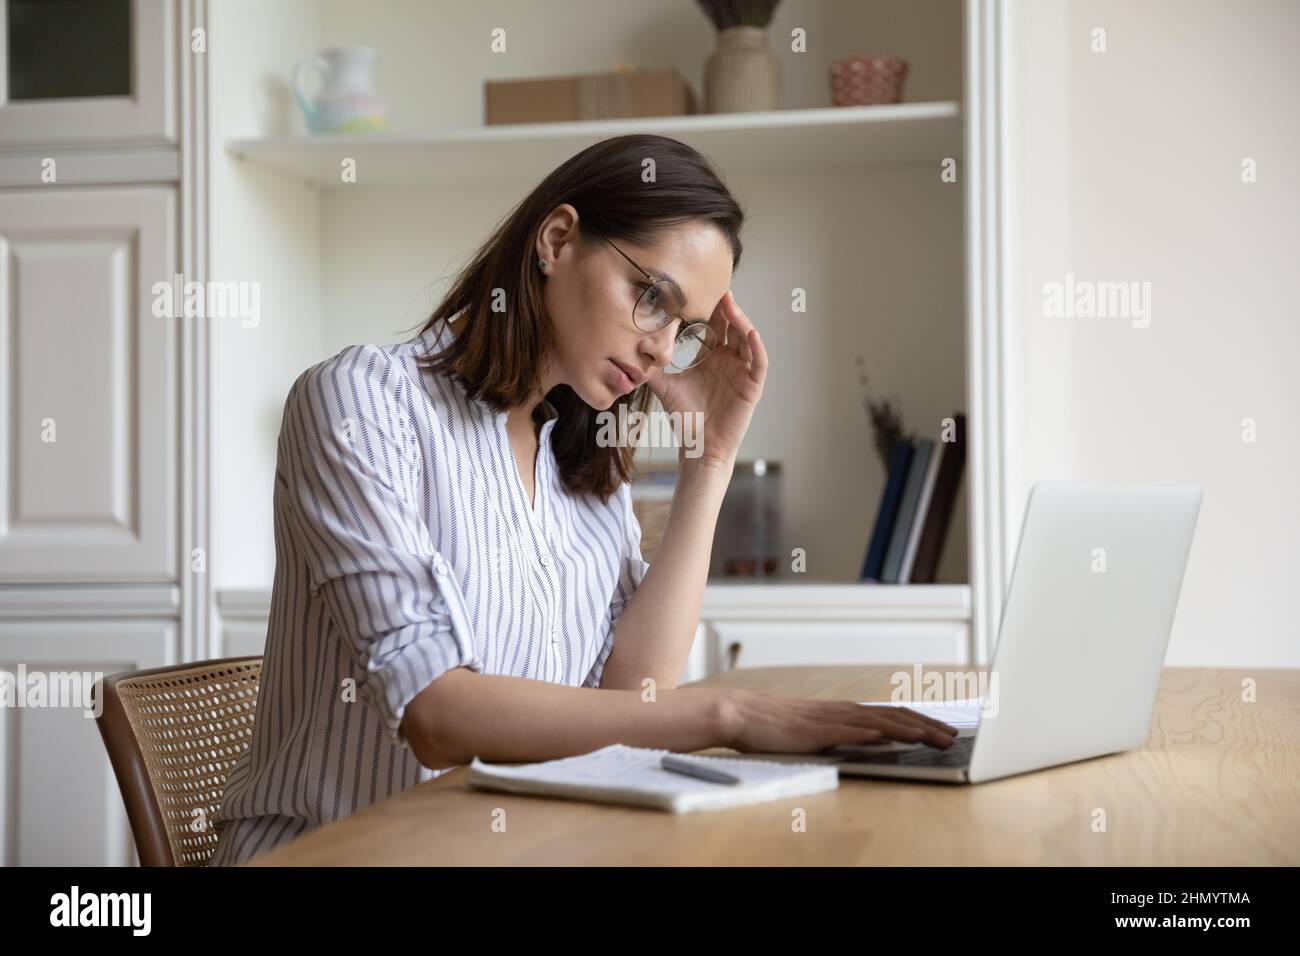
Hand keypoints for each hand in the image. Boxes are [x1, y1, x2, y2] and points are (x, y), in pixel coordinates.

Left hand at [644, 290, 766, 467]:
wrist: (698, 447)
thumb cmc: (686, 419)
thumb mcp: (665, 387)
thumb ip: (651, 367)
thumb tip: (630, 349)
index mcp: (711, 357)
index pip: (714, 326)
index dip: (710, 309)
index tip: (700, 290)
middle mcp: (729, 360)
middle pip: (732, 327)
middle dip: (727, 308)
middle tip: (719, 289)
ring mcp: (742, 372)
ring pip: (747, 339)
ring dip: (742, 322)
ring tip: (732, 307)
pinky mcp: (752, 386)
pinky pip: (758, 362)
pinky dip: (756, 346)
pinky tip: (749, 333)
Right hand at [720, 690, 958, 753]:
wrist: (745, 714)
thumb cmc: (779, 725)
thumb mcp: (820, 728)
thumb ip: (847, 731)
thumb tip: (879, 738)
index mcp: (847, 711)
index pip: (894, 715)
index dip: (924, 722)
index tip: (948, 732)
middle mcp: (844, 711)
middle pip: (893, 717)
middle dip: (927, 727)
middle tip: (953, 738)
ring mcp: (830, 719)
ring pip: (875, 722)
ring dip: (906, 730)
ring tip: (930, 738)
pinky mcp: (813, 732)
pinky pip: (843, 732)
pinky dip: (866, 734)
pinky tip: (883, 738)